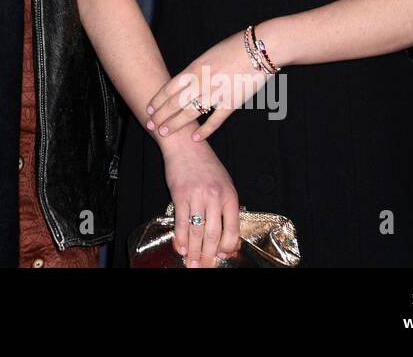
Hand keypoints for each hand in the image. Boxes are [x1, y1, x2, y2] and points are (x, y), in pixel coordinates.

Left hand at [146, 32, 269, 143]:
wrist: (260, 49)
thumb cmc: (235, 47)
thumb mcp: (209, 54)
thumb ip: (197, 69)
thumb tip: (187, 80)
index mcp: (195, 68)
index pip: (170, 87)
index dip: (158, 100)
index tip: (149, 108)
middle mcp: (202, 81)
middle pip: (175, 102)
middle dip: (161, 115)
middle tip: (150, 125)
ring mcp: (216, 93)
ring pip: (190, 113)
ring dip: (175, 124)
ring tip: (164, 132)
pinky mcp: (232, 102)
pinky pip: (215, 120)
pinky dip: (205, 130)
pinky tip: (195, 138)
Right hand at [162, 137, 241, 266]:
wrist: (186, 145)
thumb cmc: (206, 165)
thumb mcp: (224, 184)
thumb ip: (226, 208)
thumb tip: (225, 237)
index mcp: (230, 196)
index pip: (232, 230)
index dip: (227, 248)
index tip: (222, 258)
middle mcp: (214, 197)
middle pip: (213, 235)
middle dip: (209, 256)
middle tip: (205, 268)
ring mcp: (197, 196)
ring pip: (197, 231)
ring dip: (194, 251)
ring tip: (192, 264)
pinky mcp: (180, 195)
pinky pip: (180, 222)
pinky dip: (180, 238)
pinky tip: (181, 248)